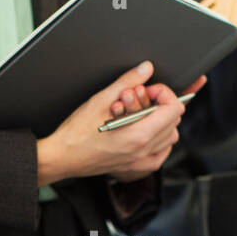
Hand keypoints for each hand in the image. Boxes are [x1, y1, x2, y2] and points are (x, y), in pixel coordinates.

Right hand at [36, 64, 202, 185]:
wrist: (62, 157)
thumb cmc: (76, 133)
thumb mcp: (100, 100)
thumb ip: (127, 82)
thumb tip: (145, 69)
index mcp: (139, 134)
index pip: (174, 108)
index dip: (163, 92)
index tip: (147, 89)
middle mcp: (143, 150)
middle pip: (174, 121)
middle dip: (161, 104)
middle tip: (140, 97)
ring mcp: (140, 160)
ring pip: (170, 137)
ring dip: (162, 121)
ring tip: (143, 113)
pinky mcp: (135, 166)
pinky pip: (160, 154)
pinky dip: (160, 141)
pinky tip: (146, 132)